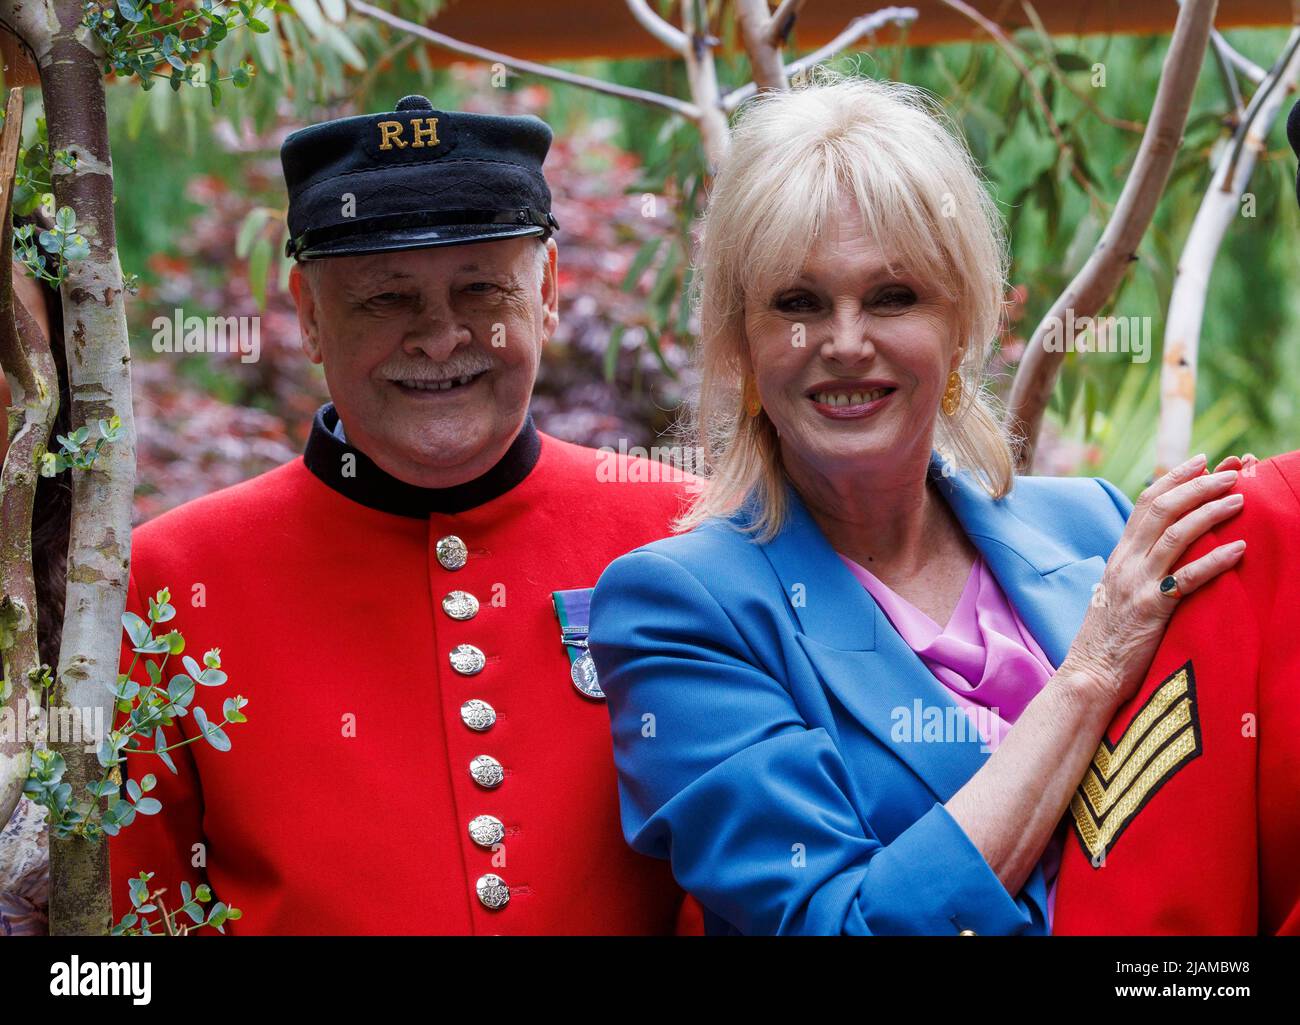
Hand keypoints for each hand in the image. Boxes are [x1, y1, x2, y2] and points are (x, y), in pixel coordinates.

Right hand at [1061, 453, 1245, 708]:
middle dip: (1199, 485)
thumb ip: (1140, 566)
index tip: (1201, 459)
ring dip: (1211, 512)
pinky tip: (1240, 549)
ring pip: (1175, 535)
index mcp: (1120, 554)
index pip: (1146, 502)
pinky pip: (1187, 579)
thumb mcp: (1120, 591)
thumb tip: (1164, 549)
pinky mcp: (1151, 609)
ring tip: (1241, 499)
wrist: (1091, 673)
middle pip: (1162, 509)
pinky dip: (1215, 561)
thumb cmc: (1111, 636)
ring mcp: (1137, 584)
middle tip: (1231, 472)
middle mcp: (1126, 562)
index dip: (1175, 477)